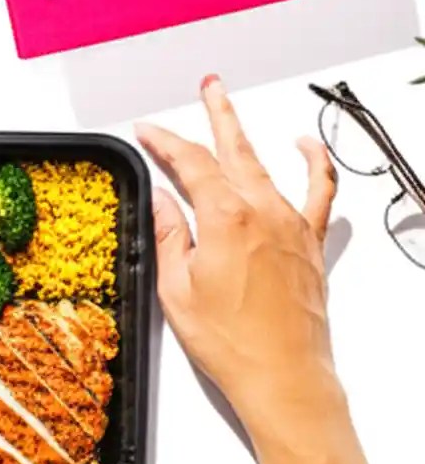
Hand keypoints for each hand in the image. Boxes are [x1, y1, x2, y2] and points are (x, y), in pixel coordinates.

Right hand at [137, 75, 339, 438]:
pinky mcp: (308, 243)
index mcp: (225, 220)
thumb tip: (160, 199)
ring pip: (265, 165)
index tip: (146, 133)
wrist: (283, 375)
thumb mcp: (177, 288)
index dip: (164, 143)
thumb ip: (168, 235)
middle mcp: (263, 213)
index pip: (188, 164)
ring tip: (231, 110)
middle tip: (206, 87)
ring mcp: (291, 225)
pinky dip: (314, 164)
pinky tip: (304, 146)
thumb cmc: (230, 342)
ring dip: (245, 134)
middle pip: (233, 150)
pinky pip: (318, 192)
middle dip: (215, 115)